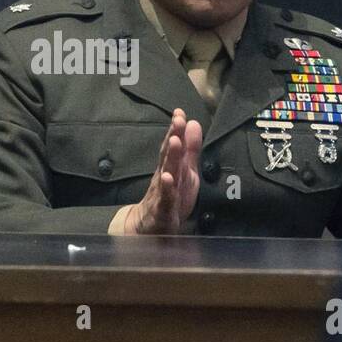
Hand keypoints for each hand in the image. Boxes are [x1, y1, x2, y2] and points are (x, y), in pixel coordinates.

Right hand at [122, 108, 202, 234]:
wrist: (148, 229)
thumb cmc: (168, 197)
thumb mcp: (185, 172)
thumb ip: (190, 149)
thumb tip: (193, 123)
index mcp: (171, 168)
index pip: (173, 146)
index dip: (176, 129)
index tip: (179, 112)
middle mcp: (164, 177)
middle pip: (169, 155)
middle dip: (173, 137)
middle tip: (178, 120)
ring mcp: (162, 193)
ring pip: (167, 173)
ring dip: (170, 157)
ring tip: (175, 142)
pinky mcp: (162, 211)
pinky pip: (165, 199)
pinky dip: (166, 188)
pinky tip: (168, 178)